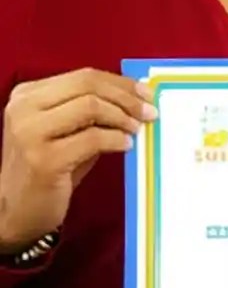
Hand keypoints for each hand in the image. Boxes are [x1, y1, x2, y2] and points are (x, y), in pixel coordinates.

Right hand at [0, 68, 155, 250]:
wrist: (16, 210)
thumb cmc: (48, 167)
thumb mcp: (66, 130)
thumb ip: (91, 110)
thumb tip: (137, 96)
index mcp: (28, 95)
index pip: (84, 76)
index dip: (122, 83)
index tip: (147, 93)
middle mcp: (23, 109)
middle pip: (88, 86)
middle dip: (127, 97)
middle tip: (150, 111)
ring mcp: (30, 133)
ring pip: (91, 107)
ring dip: (123, 117)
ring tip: (136, 129)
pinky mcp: (43, 160)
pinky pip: (93, 138)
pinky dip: (116, 139)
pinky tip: (125, 145)